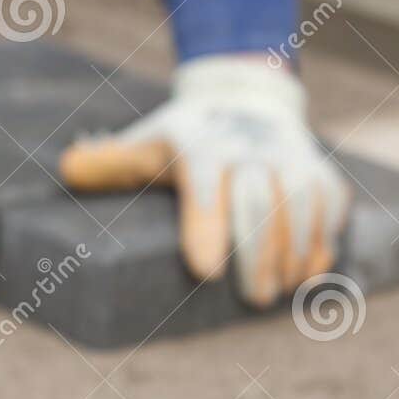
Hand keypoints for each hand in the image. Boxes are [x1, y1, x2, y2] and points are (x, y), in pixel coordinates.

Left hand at [59, 54, 350, 305]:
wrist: (243, 99)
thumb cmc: (183, 140)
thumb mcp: (146, 144)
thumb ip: (111, 162)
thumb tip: (68, 170)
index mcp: (200, 146)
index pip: (206, 187)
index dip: (207, 227)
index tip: (205, 272)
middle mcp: (249, 147)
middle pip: (260, 201)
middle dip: (258, 253)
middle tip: (251, 298)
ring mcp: (289, 157)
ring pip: (302, 203)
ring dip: (295, 251)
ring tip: (280, 291)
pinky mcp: (318, 170)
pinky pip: (329, 204)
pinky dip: (323, 240)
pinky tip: (309, 274)